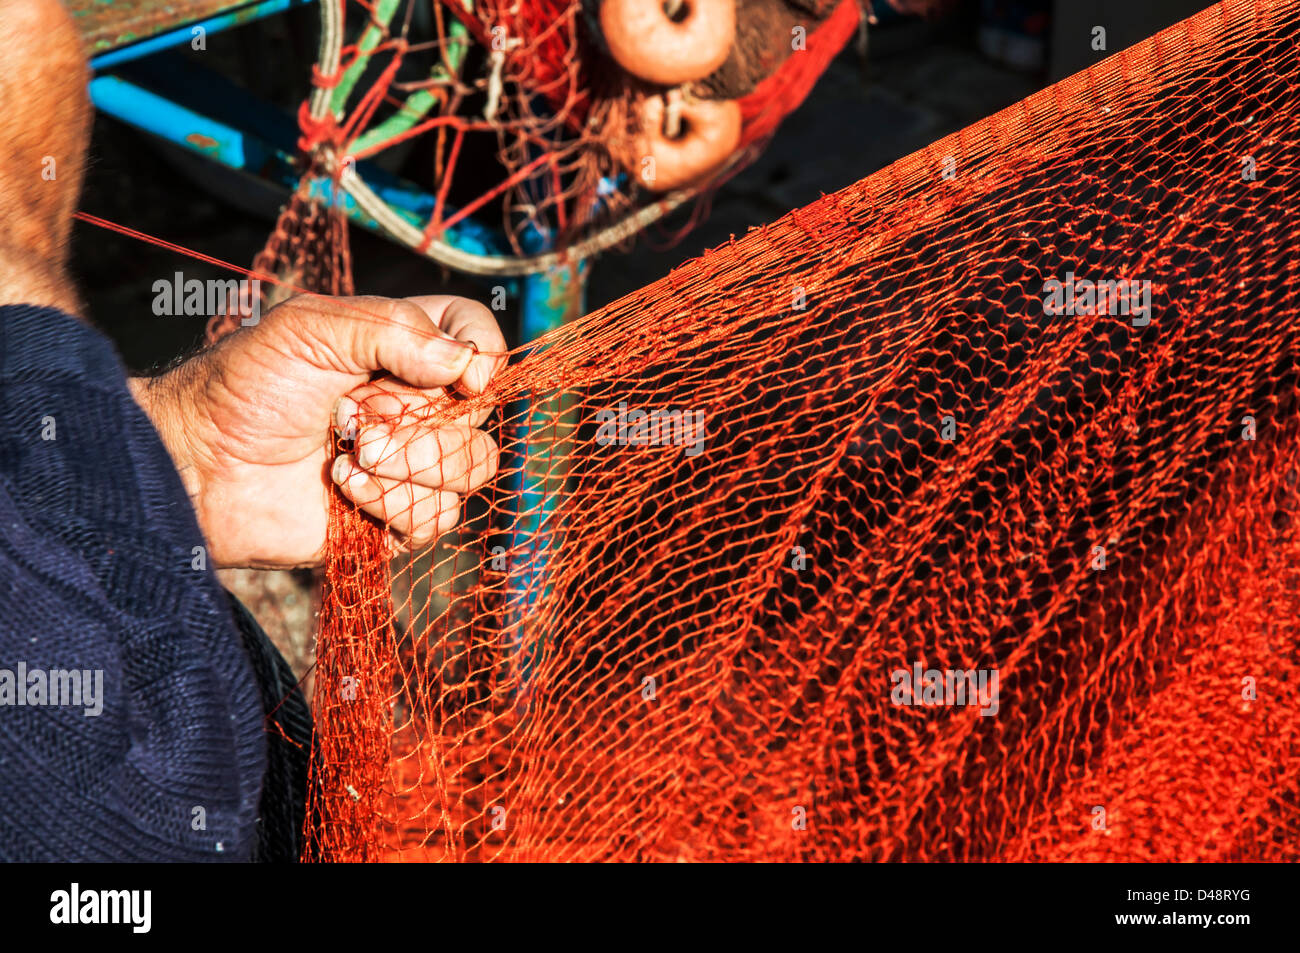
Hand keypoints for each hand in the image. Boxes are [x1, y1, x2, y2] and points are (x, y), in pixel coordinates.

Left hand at [130, 293, 504, 568]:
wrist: (200, 467)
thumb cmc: (245, 388)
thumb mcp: (310, 330)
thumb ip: (395, 329)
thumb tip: (470, 367)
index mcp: (404, 348)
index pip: (478, 339)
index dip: (484, 355)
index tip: (462, 376)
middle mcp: (417, 403)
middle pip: (482, 414)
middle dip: (421, 420)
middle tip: (352, 417)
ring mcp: (410, 462)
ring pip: (470, 468)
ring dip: (408, 463)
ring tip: (348, 455)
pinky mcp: (396, 516)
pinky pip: (438, 517)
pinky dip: (392, 503)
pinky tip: (343, 489)